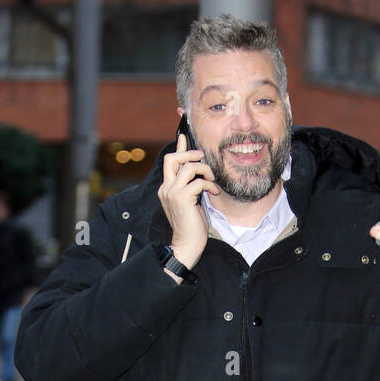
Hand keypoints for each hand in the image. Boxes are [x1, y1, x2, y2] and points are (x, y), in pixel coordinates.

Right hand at [157, 131, 220, 270]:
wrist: (187, 245)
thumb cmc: (192, 225)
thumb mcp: (191, 201)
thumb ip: (192, 184)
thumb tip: (198, 171)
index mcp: (166, 188)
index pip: (170, 161)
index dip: (179, 147)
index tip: (184, 136)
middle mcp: (166, 188)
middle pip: (172, 158)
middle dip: (189, 154)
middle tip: (202, 158)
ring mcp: (172, 193)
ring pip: (187, 167)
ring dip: (203, 169)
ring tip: (211, 179)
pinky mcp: (181, 198)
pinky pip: (197, 181)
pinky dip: (209, 184)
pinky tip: (213, 192)